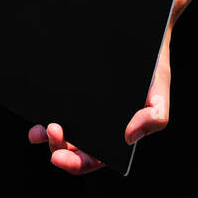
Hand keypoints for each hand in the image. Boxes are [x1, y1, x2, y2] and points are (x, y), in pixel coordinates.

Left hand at [27, 27, 170, 174]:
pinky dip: (43, 114)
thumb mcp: (159, 91)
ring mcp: (82, 109)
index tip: (58, 157)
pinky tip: (38, 112)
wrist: (142, 33)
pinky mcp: (72, 90)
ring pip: (59, 132)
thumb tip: (129, 137)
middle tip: (51, 132)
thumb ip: (154, 117)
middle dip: (57, 147)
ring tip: (40, 129)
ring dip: (46, 136)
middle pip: (72, 148)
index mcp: (115, 135)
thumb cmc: (152, 67)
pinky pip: (54, 107)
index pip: (93, 158)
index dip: (75, 163)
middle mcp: (96, 126)